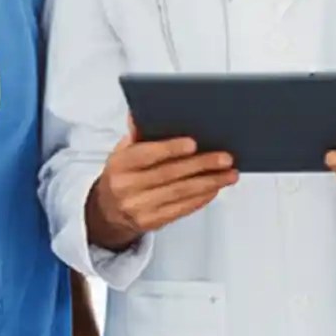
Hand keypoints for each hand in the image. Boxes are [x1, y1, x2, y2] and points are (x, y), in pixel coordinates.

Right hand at [86, 118, 237, 250]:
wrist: (107, 211)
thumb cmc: (122, 174)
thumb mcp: (123, 152)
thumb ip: (138, 133)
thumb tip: (142, 112)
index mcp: (119, 164)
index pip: (146, 155)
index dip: (170, 148)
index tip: (193, 143)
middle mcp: (126, 187)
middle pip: (169, 174)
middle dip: (201, 165)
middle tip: (224, 158)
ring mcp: (138, 208)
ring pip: (180, 193)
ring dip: (209, 182)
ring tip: (228, 174)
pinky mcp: (151, 223)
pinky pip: (181, 209)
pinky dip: (201, 198)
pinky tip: (215, 188)